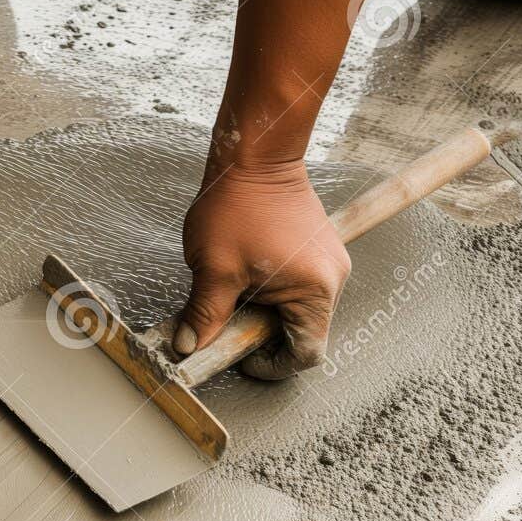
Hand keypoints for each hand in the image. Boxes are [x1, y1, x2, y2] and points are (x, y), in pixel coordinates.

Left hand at [174, 159, 349, 379]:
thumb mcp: (214, 270)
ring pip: (297, 312)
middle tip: (227, 326)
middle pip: (302, 334)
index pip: (306, 353)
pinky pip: (297, 288)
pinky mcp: (318, 252)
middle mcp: (333, 279)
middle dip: (262, 337)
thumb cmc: (238, 204)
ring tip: (234, 295)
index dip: (271, 366)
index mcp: (316, 290)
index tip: (239, 358)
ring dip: (264, 314)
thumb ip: (204, 316)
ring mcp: (328, 264)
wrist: (254, 155)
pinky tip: (245, 279)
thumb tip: (188, 347)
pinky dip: (270, 294)